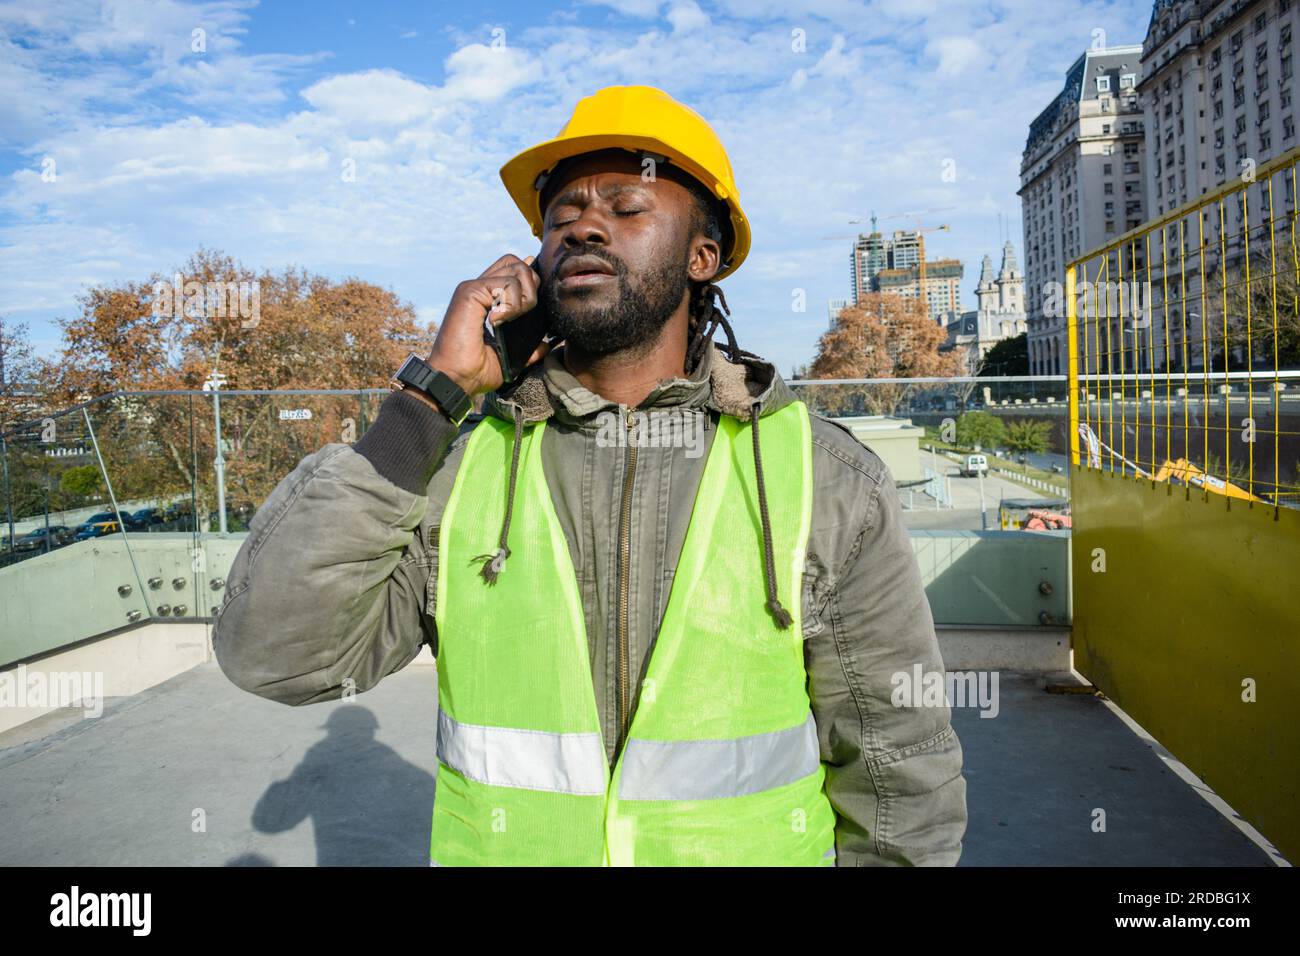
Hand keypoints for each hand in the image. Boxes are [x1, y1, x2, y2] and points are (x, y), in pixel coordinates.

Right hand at [424, 253, 553, 396]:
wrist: (456, 380)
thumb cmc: (476, 371)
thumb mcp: (509, 358)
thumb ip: (528, 348)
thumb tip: (547, 343)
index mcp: (486, 300)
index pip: (511, 270)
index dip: (529, 279)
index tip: (531, 305)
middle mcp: (479, 289)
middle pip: (516, 262)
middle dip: (531, 283)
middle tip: (525, 311)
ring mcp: (473, 288)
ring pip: (515, 269)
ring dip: (524, 296)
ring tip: (512, 318)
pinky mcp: (469, 292)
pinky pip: (505, 284)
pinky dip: (512, 303)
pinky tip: (499, 321)